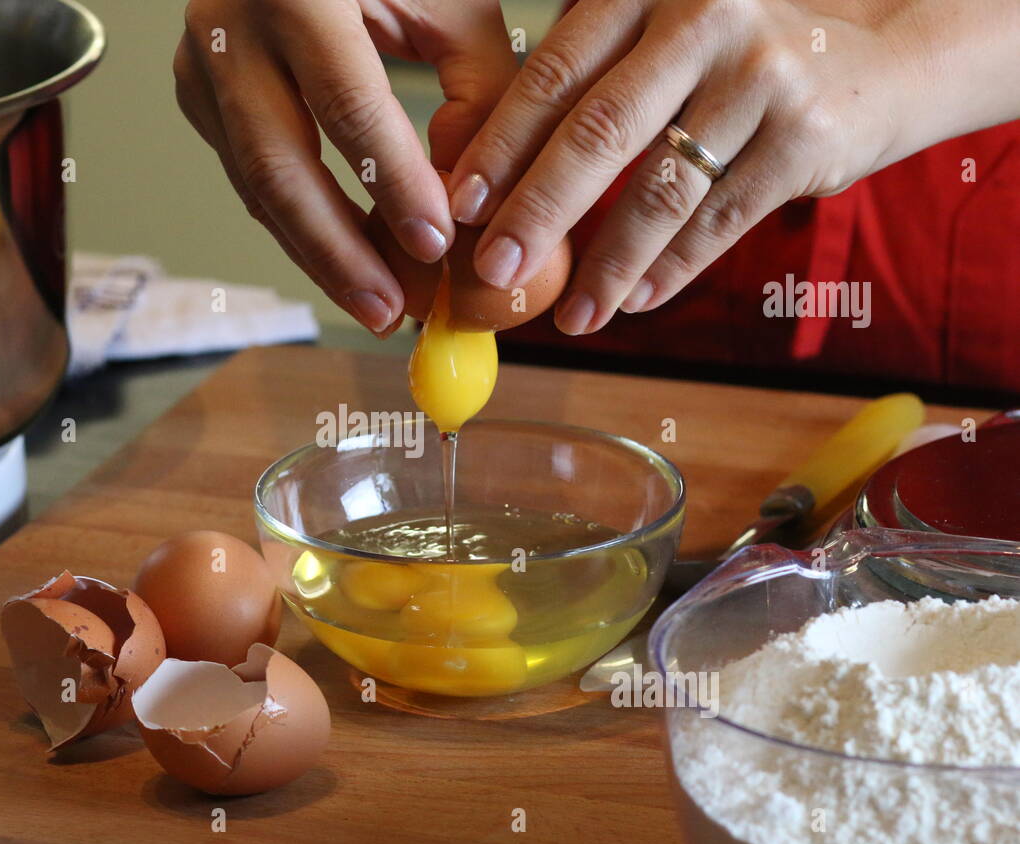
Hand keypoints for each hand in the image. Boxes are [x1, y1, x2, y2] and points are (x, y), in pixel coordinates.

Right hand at [174, 0, 517, 334]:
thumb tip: (469, 199)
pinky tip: (346, 261)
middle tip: (390, 311)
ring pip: (256, 187)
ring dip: (318, 255)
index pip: (347, 106)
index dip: (392, 185)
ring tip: (376, 304)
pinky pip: (251, 178)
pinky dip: (301, 226)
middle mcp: (230, 26)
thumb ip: (476, 88)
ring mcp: (202, 64)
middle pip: (279, 166)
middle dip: (338, 253)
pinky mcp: (200, 93)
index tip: (435, 246)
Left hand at [447, 0, 945, 333]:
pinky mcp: (806, 137)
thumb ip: (592, 78)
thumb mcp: (663, 35)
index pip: (556, 73)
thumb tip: (494, 177)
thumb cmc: (737, 55)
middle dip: (538, 213)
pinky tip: (632, 302)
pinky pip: (718, 221)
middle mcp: (706, 18)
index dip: (502, 144)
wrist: (876, 54)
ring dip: (607, 265)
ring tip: (573, 317)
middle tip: (495, 271)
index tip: (463, 205)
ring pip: (661, 191)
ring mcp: (762, 75)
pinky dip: (669, 270)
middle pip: (599, 132)